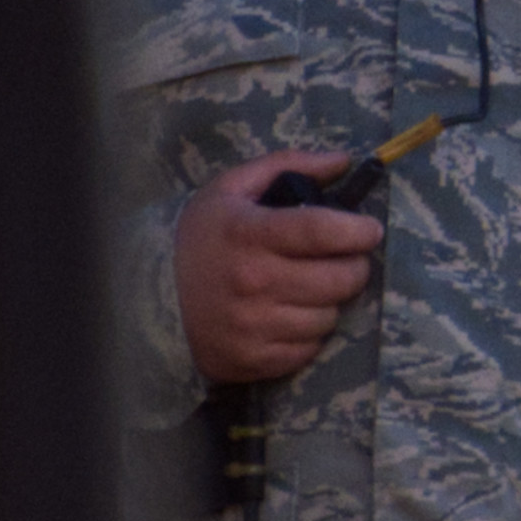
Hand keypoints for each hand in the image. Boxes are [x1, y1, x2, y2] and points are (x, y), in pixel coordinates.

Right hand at [173, 151, 381, 383]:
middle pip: (337, 279)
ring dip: (330, 302)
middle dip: (354, 267)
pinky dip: (309, 333)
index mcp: (248, 233)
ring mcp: (253, 326)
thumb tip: (344, 161)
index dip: (357, 230)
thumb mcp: (233, 189)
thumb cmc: (202, 236)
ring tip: (312, 288)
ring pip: (328, 317)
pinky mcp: (253, 360)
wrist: (151, 295)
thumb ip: (289, 166)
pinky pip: (309, 348)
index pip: (321, 230)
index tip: (370, 231)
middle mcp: (252, 282)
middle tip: (347, 260)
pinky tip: (292, 315)